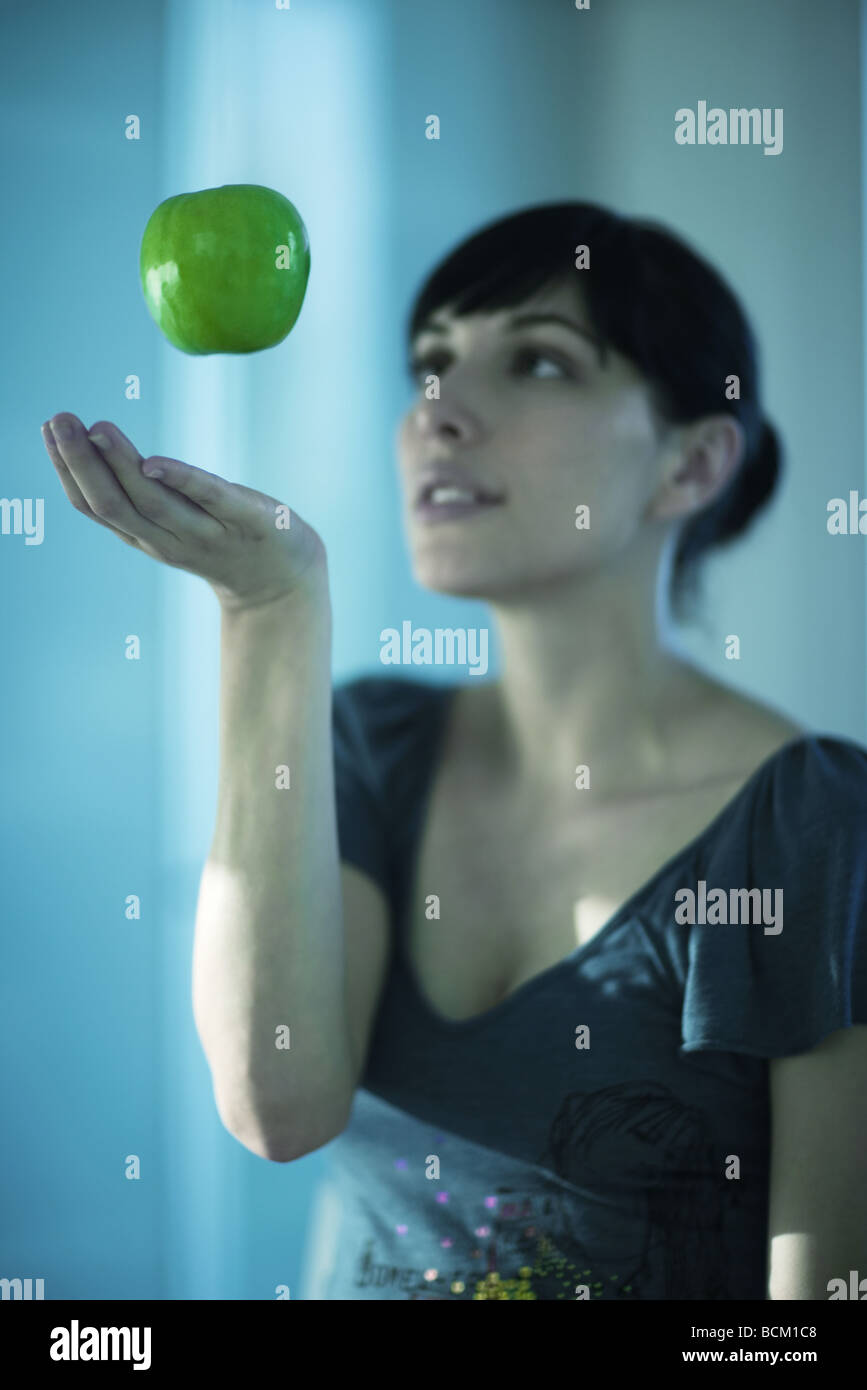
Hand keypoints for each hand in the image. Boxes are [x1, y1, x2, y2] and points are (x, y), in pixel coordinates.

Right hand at [41, 414, 326, 610]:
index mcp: (148, 537)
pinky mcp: (249, 522)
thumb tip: (92, 445)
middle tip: (59, 421)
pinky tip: (154, 463)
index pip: (96, 507)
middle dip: (82, 463)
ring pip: (153, 503)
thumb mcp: (172, 524)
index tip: (48, 430)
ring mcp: (210, 534)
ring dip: (121, 466)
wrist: (285, 583)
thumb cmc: (223, 540)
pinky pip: (212, 500)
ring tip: (98, 428)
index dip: (68, 471)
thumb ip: (138, 498)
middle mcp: (171, 540)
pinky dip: (182, 482)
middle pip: (115, 505)